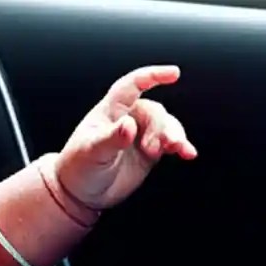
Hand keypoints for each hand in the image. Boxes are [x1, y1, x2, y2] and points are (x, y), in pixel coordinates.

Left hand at [53, 65, 196, 210]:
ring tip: (177, 149)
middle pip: (154, 111)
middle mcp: (127, 118)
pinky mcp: (149, 151)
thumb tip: (129, 125)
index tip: (173, 73)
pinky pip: (169, 142)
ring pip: (165, 125)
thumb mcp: (92, 152)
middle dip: (162, 126)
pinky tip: (187, 153)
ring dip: (174, 135)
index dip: (153, 76)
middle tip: (160, 146)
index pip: (132, 86)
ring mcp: (139, 135)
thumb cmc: (78, 167)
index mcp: (110, 111)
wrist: (80, 193)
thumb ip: (112, 138)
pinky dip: (180, 146)